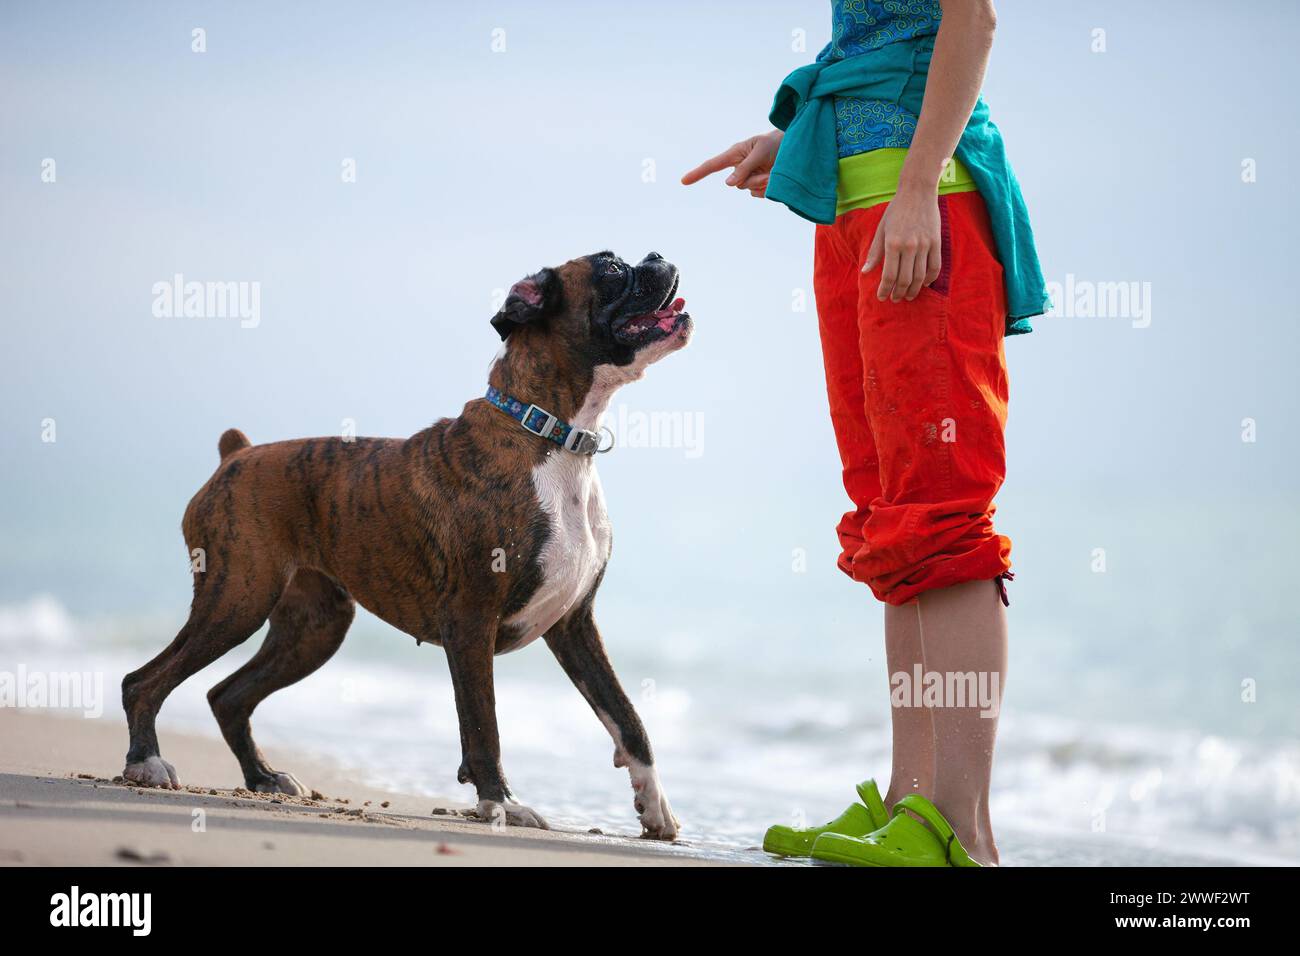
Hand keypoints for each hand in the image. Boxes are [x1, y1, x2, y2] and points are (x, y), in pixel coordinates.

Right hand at [681, 130, 783, 196]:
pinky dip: (768, 188)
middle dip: (754, 179)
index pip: (712, 165)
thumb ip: (745, 167)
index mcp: (735, 154)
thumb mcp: (761, 151)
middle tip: (768, 167)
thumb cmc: (776, 143)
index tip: (683, 181)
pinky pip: (758, 194)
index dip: (697, 173)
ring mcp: (748, 177)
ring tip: (773, 170)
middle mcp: (739, 167)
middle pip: (737, 183)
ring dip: (763, 182)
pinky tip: (774, 177)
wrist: (794, 147)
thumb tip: (728, 184)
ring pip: (748, 189)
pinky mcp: (758, 185)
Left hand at [862, 184, 941, 301]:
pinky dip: (930, 278)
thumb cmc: (896, 210)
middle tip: (895, 299)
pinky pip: (935, 266)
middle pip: (905, 280)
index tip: (882, 297)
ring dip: (914, 290)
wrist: (917, 192)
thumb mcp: (881, 229)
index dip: (885, 290)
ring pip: (920, 276)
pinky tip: (924, 284)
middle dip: (899, 293)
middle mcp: (909, 246)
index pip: (889, 275)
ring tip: (909, 296)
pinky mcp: (936, 242)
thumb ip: (875, 252)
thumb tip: (865, 272)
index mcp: (892, 243)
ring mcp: (925, 244)